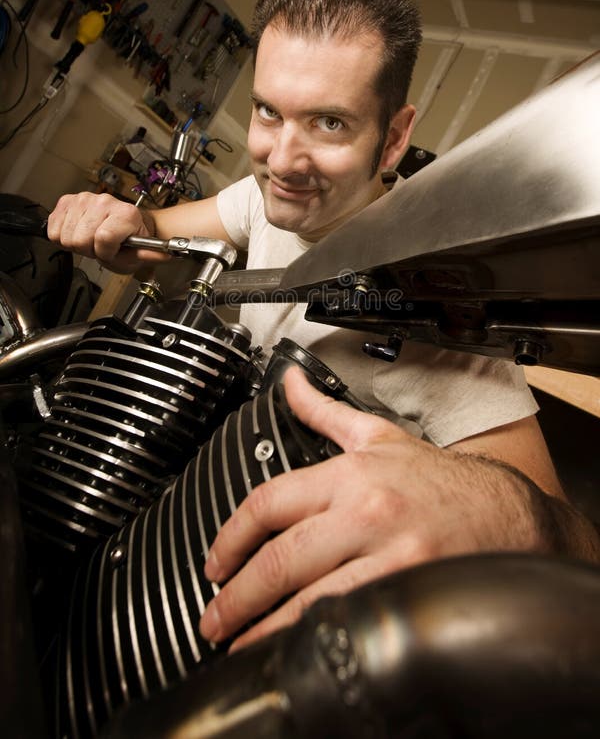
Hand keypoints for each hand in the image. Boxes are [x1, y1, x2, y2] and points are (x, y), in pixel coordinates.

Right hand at [48, 192, 165, 271]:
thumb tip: (165, 254)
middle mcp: (104, 201)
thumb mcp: (139, 253)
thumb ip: (148, 255)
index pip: (103, 238)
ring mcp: (84, 198)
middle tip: (100, 246)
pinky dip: (62, 235)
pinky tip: (78, 232)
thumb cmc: (130, 237)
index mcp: (125, 213)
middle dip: (89, 249)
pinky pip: (53, 228)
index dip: (105, 252)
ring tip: (91, 239)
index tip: (113, 251)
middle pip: (80, 239)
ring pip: (65, 235)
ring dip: (76, 243)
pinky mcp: (68, 200)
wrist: (124, 224)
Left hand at [200, 367, 543, 650]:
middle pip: (281, 557)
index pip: (270, 503)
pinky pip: (349, 615)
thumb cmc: (440, 480)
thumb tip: (289, 384)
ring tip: (237, 642)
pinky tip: (294, 646)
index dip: (231, 536)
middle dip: (237, 593)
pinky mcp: (409, 588)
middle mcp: (365, 512)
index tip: (215, 562)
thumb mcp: (377, 436)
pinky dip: (315, 634)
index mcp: (350, 474)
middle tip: (213, 615)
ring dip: (264, 626)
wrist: (505, 511)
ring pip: (309, 596)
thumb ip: (323, 412)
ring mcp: (389, 554)